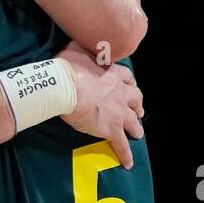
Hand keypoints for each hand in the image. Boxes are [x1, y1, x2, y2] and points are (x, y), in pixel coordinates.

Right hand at [57, 41, 144, 168]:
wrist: (66, 87)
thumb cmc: (68, 67)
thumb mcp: (76, 49)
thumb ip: (82, 46)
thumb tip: (79, 39)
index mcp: (114, 74)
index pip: (127, 78)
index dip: (129, 83)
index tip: (129, 86)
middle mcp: (121, 93)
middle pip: (136, 99)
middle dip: (137, 105)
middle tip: (137, 111)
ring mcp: (119, 112)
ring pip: (133, 122)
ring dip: (136, 128)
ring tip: (138, 133)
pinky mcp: (112, 129)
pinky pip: (122, 145)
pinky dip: (126, 154)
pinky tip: (128, 163)